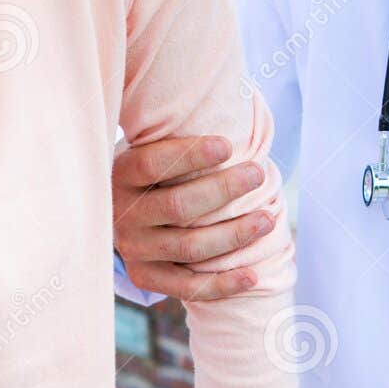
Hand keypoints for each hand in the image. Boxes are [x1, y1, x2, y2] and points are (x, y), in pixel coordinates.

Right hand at [112, 135, 274, 300]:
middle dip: (224, 190)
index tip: (228, 146)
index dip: (191, 156)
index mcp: (120, 174)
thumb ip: (177, 132)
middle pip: (178, 207)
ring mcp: (133, 249)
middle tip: (259, 174)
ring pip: (189, 247)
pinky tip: (253, 275)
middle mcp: (122, 215)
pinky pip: (188, 288)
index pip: (152, 164)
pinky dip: (223, 284)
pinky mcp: (147, 277)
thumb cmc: (156, 171)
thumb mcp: (152, 147)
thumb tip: (234, 99)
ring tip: (268, 220)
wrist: (122, 213)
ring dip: (234, 235)